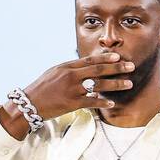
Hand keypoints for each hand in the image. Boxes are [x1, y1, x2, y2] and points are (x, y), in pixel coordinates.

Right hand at [0, 53, 135, 135]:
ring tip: (128, 83)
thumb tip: (83, 68)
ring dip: (115, 84)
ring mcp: (72, 90)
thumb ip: (70, 70)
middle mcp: (71, 76)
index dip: (106, 57)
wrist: (28, 104)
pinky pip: (91, 102)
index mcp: (67, 67)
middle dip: (116, 67)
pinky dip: (102, 102)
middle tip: (130, 66)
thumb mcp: (54, 74)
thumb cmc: (41, 89)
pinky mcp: (72, 103)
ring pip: (99, 85)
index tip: (118, 55)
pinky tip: (112, 102)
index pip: (90, 60)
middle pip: (98, 70)